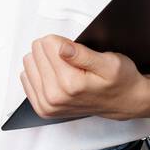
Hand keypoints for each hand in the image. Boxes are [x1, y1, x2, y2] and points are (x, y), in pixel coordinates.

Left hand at [19, 34, 149, 121]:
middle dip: (53, 50)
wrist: (123, 101)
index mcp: (70, 84)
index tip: (75, 51)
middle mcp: (55, 97)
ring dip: (45, 61)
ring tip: (65, 68)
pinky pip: (26, 78)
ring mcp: (47, 105)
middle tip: (72, 60)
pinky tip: (55, 76)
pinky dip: (39, 72)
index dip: (63, 42)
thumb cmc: (118, 81)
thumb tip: (61, 47)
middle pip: (36, 52)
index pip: (47, 44)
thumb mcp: (109, 62)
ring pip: (29, 63)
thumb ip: (83, 54)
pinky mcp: (43, 108)